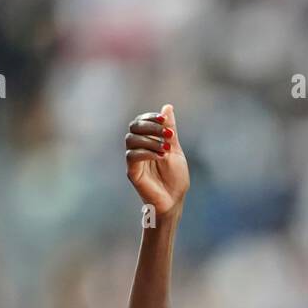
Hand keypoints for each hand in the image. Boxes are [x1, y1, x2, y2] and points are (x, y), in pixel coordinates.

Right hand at [125, 102, 189, 217]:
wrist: (175, 199)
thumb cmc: (175, 177)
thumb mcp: (175, 149)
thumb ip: (169, 129)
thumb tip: (167, 107)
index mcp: (147, 141)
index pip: (141, 121)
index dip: (151, 117)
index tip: (164, 119)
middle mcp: (138, 148)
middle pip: (134, 127)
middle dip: (151, 126)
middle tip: (168, 133)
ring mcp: (134, 160)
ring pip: (131, 139)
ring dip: (150, 140)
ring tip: (166, 148)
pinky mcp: (132, 172)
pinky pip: (132, 156)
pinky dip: (146, 152)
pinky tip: (161, 156)